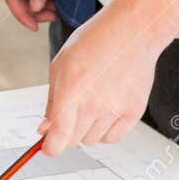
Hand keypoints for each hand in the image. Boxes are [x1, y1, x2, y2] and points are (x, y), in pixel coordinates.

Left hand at [38, 3, 164, 155]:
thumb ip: (51, 100)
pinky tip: (105, 110)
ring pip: (92, 140)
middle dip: (66, 131)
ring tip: (91, 102)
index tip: (48, 147)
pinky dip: (106, 130)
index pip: (58, 137)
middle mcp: (93, 105)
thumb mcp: (61, 65)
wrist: (131, 32)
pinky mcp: (133, 113)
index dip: (50, 147)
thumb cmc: (95, 41)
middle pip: (73, 141)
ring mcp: (115, 110)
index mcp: (71, 91)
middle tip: (70, 111)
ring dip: (86, 129)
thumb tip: (45, 128)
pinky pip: (113, 137)